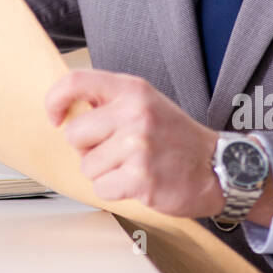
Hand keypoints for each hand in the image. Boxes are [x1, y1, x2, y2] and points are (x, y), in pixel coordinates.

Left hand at [44, 69, 224, 217]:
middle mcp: (134, 113)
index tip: (56, 118)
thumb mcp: (146, 102)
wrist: (216, 167)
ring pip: (86, 165)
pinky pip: (101, 188)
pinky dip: (114, 190)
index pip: (75, 82)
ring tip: (131, 165)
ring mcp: (138, 146)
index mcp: (132, 89)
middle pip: (74, 134)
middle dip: (86, 148)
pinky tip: (136, 181)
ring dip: (103, 172)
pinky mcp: (140, 178)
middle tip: (114, 149)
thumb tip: (67, 109)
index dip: (55, 100)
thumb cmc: (175, 136)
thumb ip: (109, 101)